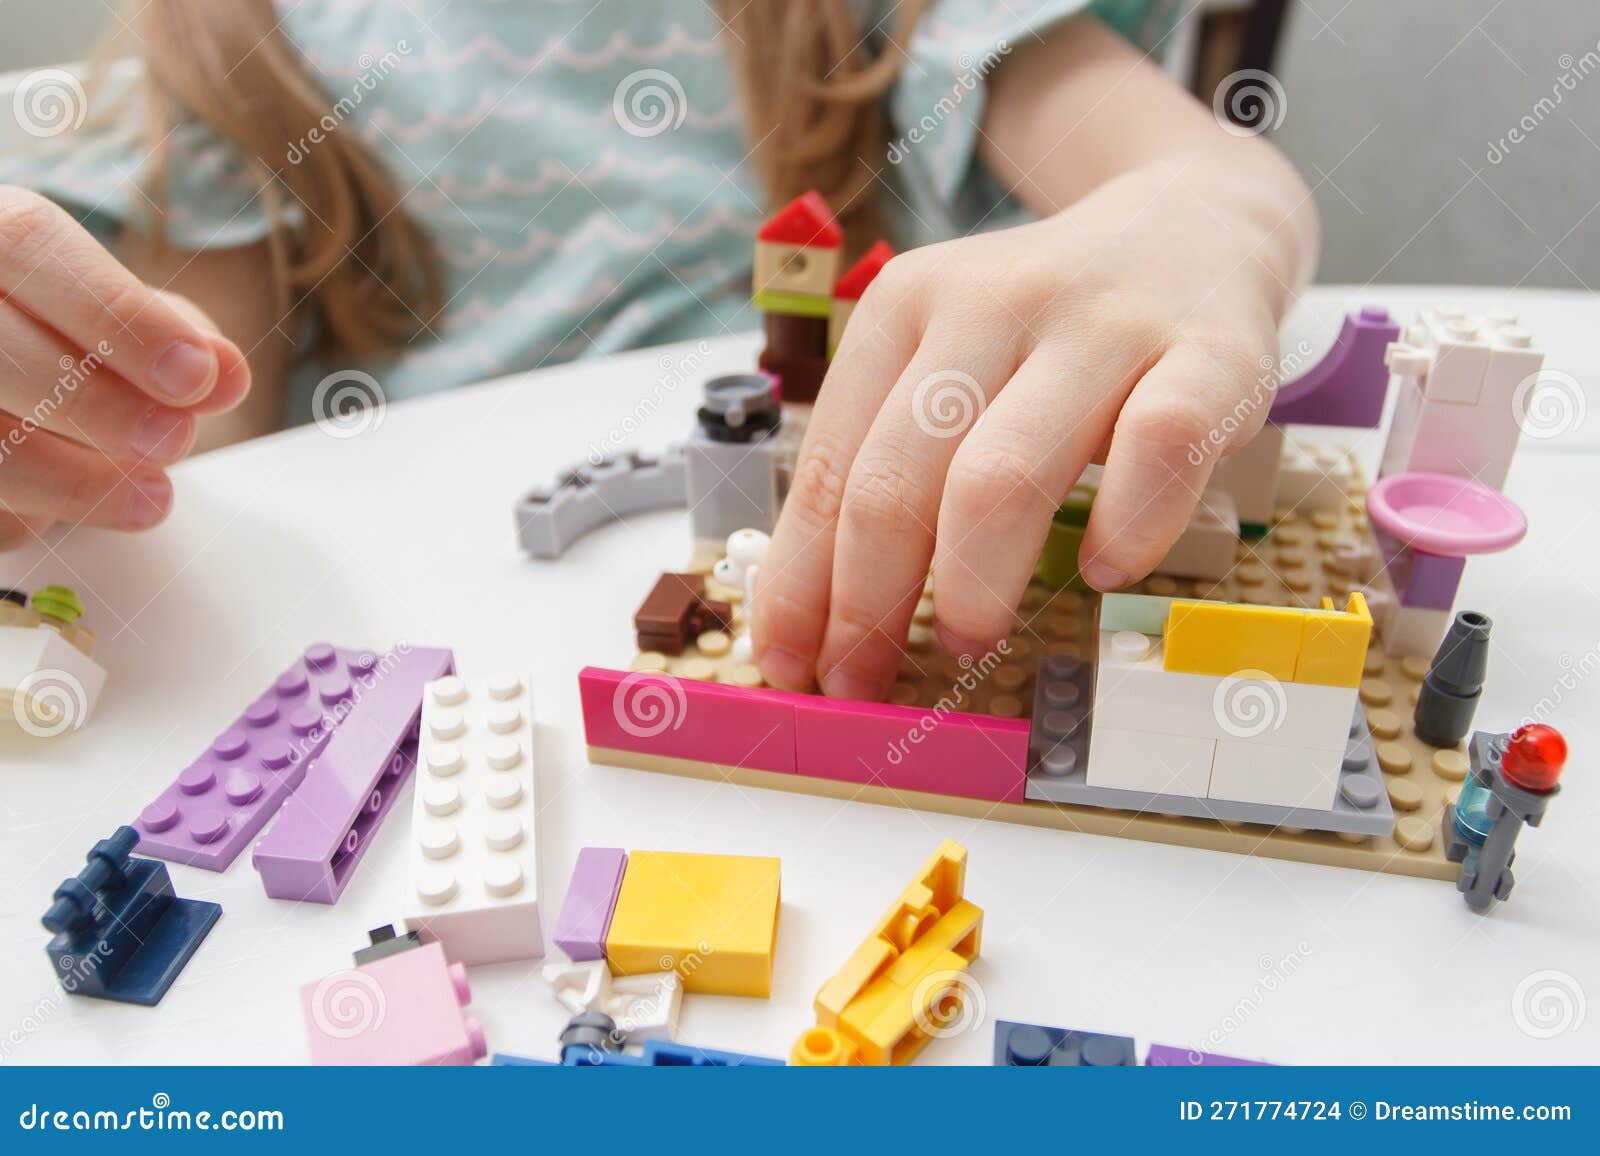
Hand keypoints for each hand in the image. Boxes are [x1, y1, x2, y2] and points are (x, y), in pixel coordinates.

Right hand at [0, 186, 250, 549]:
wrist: (15, 371)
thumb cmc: (71, 336)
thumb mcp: (126, 316)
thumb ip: (177, 336)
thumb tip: (225, 373)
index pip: (30, 246)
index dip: (118, 314)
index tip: (197, 376)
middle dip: (96, 404)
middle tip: (175, 440)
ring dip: (73, 480)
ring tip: (153, 497)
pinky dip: (33, 514)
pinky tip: (73, 508)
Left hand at [753, 162, 1289, 698]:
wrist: (1193, 225)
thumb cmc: (1049, 330)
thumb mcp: (947, 365)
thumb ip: (887, 463)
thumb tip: (817, 617)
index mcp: (906, 305)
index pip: (827, 467)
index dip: (801, 584)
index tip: (787, 665)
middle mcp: (992, 302)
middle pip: (899, 481)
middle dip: (867, 605)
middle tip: (866, 681)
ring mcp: (1103, 324)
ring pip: (1004, 474)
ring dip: (973, 583)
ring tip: (971, 639)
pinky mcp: (1209, 352)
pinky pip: (1157, 450)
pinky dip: (1127, 527)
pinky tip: (1107, 570)